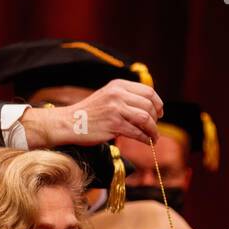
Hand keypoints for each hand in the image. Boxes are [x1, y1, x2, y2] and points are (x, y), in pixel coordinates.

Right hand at [22, 79, 163, 148]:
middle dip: (156, 119)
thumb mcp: (107, 97)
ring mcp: (116, 109)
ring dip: (153, 130)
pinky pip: (137, 132)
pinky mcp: (113, 124)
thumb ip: (125, 98)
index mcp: (118, 85)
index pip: (148, 91)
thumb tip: (149, 109)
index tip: (159, 113)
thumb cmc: (89, 113)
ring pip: (146, 118)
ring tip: (154, 138)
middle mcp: (118, 94)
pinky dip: (145, 138)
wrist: (69, 123)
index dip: (158, 103)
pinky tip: (147, 142)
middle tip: (155, 129)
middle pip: (149, 105)